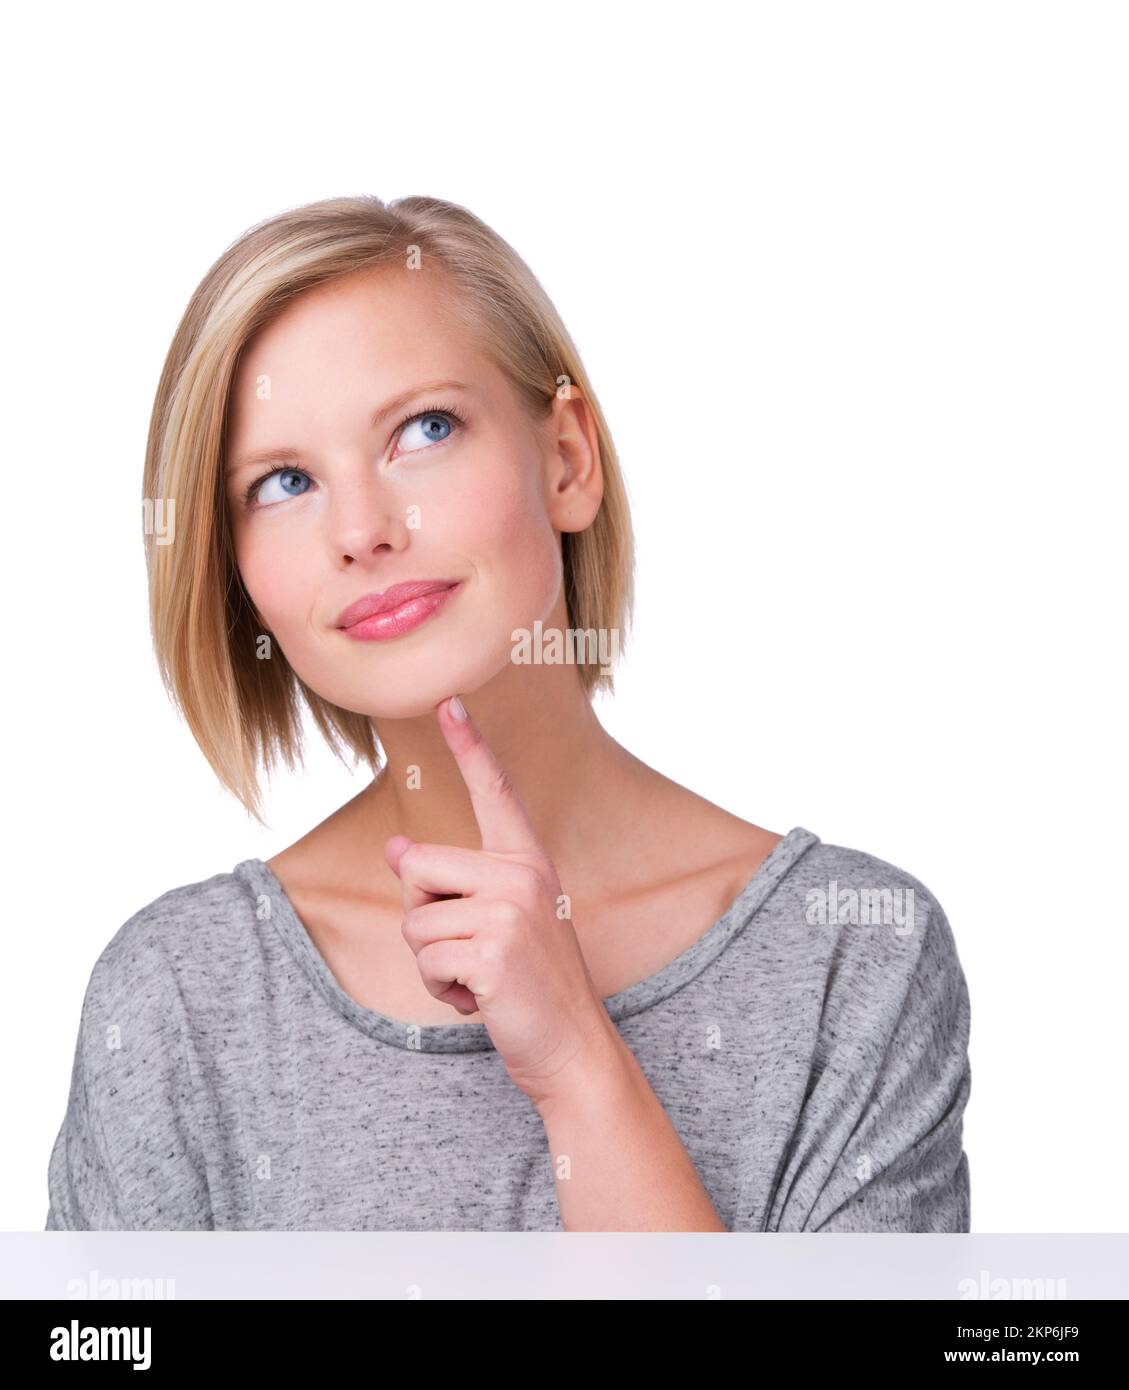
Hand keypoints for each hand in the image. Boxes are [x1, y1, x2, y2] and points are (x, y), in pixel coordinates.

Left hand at [384, 695, 614, 1107]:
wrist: (572, 1045)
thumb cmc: (530, 984)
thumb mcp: (499, 922)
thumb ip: (454, 884)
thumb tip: (394, 850)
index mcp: (526, 860)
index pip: (494, 792)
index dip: (470, 745)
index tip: (448, 701)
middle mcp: (522, 874)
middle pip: (419, 865)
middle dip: (424, 914)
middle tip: (468, 947)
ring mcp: (510, 910)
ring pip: (414, 920)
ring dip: (432, 961)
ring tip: (478, 976)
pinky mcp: (494, 950)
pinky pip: (426, 959)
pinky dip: (440, 987)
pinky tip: (479, 998)